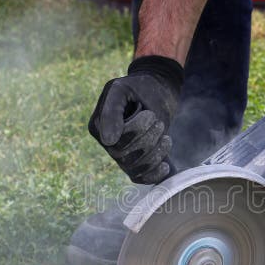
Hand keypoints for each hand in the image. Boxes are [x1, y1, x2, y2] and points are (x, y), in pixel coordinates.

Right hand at [88, 56, 183, 183]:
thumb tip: (108, 141)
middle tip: (159, 122)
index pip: (116, 141)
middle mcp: (107, 144)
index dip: (137, 131)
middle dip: (149, 139)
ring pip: (136, 168)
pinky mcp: (136, 163)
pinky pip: (141, 178)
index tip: (149, 114)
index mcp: (98, 126)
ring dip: (157, 153)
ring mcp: (121, 155)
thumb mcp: (122, 89)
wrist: (157, 91)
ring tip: (166, 136)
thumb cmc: (139, 87)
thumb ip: (112, 111)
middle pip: (127, 156)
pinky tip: (165, 165)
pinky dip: (154, 174)